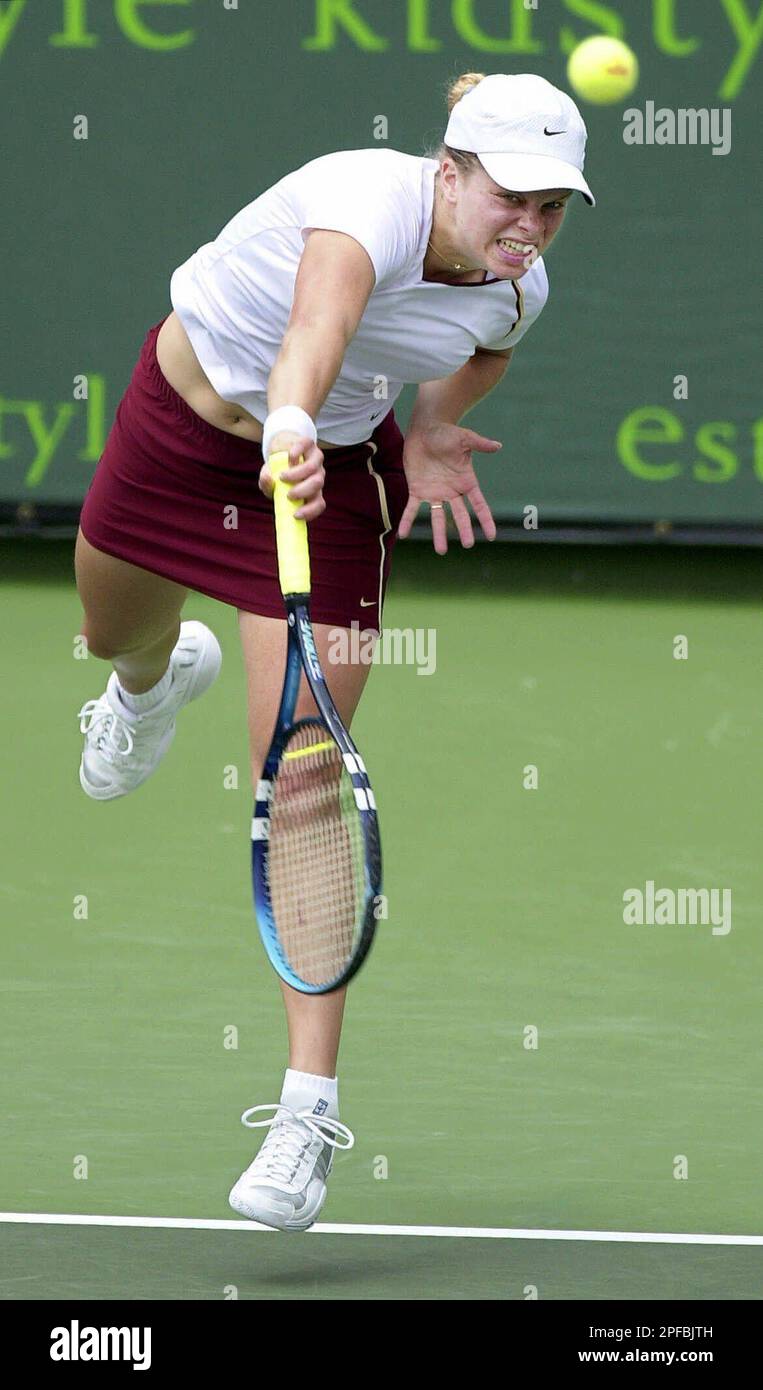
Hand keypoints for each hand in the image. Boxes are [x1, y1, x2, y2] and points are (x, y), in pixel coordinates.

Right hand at [258, 431, 325, 520]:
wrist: (280, 450)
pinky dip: (297, 452)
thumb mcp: (270, 483)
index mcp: (312, 491)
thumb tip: (269, 480)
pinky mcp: (309, 444)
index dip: (311, 511)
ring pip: (313, 468)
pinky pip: (306, 445)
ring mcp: (315, 459)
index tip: (295, 514)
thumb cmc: (277, 472)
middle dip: (303, 491)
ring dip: (296, 474)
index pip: (319, 503)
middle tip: (288, 495)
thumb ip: (267, 485)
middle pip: (317, 484)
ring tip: (282, 477)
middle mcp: (316, 476)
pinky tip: (289, 457)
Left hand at [399, 423, 500, 553]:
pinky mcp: (417, 489)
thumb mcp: (464, 438)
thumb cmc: (446, 433)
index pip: (479, 504)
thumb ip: (480, 444)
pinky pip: (412, 509)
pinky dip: (408, 520)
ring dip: (439, 534)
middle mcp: (452, 491)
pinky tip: (403, 533)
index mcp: (466, 482)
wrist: (425, 429)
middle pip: (460, 515)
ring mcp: (434, 492)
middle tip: (468, 544)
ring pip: (437, 517)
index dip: (485, 520)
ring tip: (441, 550)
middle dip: (464, 529)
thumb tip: (498, 445)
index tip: (491, 536)